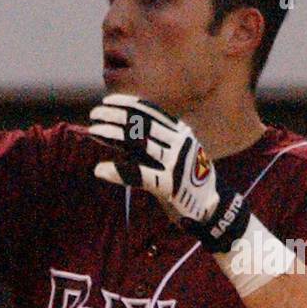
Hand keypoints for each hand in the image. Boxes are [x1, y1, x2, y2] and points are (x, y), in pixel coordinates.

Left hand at [89, 94, 250, 251]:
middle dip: (117, 115)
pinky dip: (118, 171)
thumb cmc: (185, 180)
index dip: (129, 104)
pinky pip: (140, 175)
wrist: (212, 207)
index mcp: (181, 133)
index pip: (152, 112)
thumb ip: (149, 145)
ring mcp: (176, 163)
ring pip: (140, 143)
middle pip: (143, 124)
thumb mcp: (172, 155)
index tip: (108, 100)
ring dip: (114, 134)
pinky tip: (100, 169)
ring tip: (94, 130)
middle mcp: (180, 144)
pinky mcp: (171, 186)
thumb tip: (117, 133)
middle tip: (95, 112)